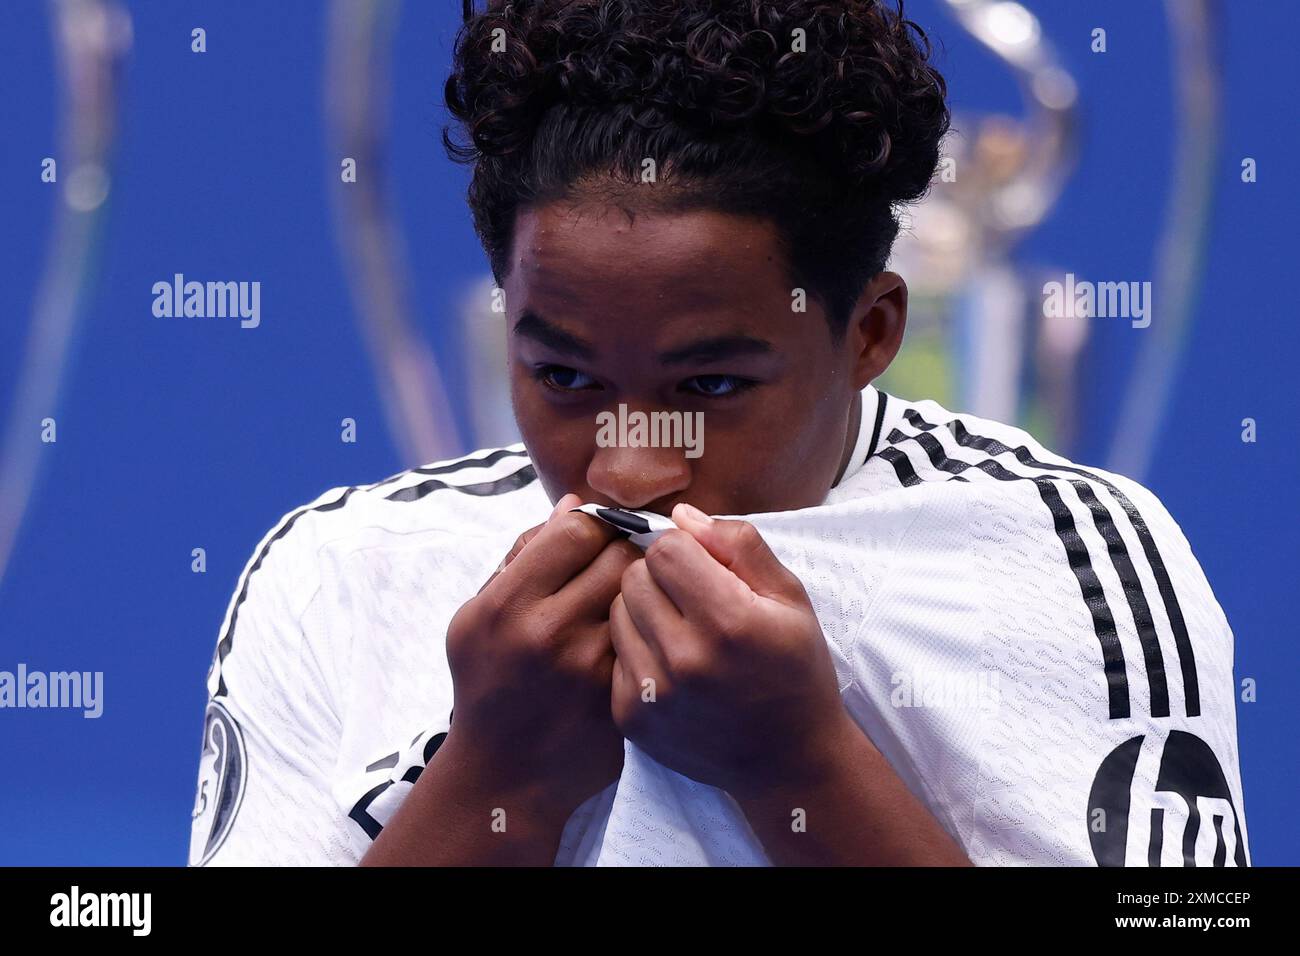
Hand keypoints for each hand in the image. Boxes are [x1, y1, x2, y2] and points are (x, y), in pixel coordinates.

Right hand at [444, 493, 642, 819]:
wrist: (503, 775)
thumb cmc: (487, 683)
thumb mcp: (477, 616)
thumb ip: (522, 556)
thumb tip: (573, 504)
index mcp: (506, 605)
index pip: (576, 529)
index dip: (596, 522)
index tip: (600, 531)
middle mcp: (547, 632)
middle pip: (619, 554)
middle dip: (626, 548)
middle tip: (626, 557)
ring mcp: (589, 667)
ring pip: (642, 595)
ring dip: (643, 586)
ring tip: (636, 591)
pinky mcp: (619, 694)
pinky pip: (650, 636)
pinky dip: (650, 625)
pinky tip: (644, 629)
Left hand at [609, 503, 850, 797]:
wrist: (789, 760)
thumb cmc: (795, 670)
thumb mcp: (789, 597)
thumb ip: (738, 545)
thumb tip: (681, 515)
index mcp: (729, 621)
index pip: (666, 548)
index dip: (685, 548)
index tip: (702, 566)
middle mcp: (685, 658)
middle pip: (634, 577)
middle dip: (660, 576)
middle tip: (690, 597)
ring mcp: (653, 693)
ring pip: (617, 612)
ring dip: (643, 610)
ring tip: (679, 629)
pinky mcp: (631, 718)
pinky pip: (614, 654)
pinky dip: (637, 650)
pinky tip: (670, 665)